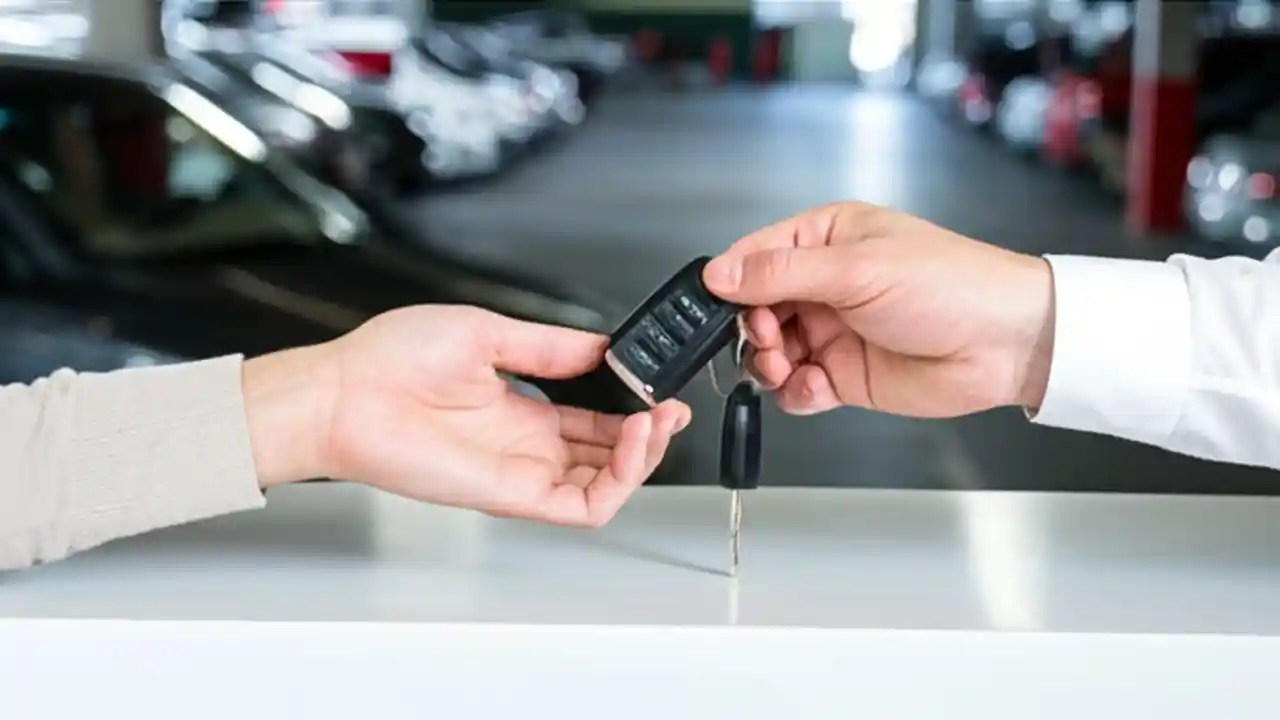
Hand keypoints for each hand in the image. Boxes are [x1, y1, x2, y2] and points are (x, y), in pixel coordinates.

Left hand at [242, 305, 689, 526]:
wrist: (343, 391)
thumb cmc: (389, 359)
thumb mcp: (486, 332)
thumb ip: (549, 346)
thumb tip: (600, 344)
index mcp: (518, 408)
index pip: (592, 419)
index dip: (630, 410)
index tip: (655, 387)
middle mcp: (524, 444)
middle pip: (605, 454)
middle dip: (647, 434)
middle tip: (670, 408)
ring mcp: (520, 472)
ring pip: (602, 484)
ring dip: (641, 457)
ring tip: (657, 422)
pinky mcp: (511, 495)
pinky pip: (581, 506)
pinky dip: (617, 483)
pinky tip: (630, 445)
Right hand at [702, 202, 1054, 417]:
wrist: (1004, 343)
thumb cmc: (948, 285)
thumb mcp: (856, 268)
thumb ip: (780, 273)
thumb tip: (719, 274)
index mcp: (827, 239)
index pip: (756, 255)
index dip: (731, 280)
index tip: (715, 304)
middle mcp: (825, 284)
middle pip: (756, 308)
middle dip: (751, 328)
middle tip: (767, 340)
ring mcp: (833, 331)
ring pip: (770, 351)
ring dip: (768, 363)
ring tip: (786, 367)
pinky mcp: (845, 375)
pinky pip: (798, 387)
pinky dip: (796, 392)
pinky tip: (815, 387)